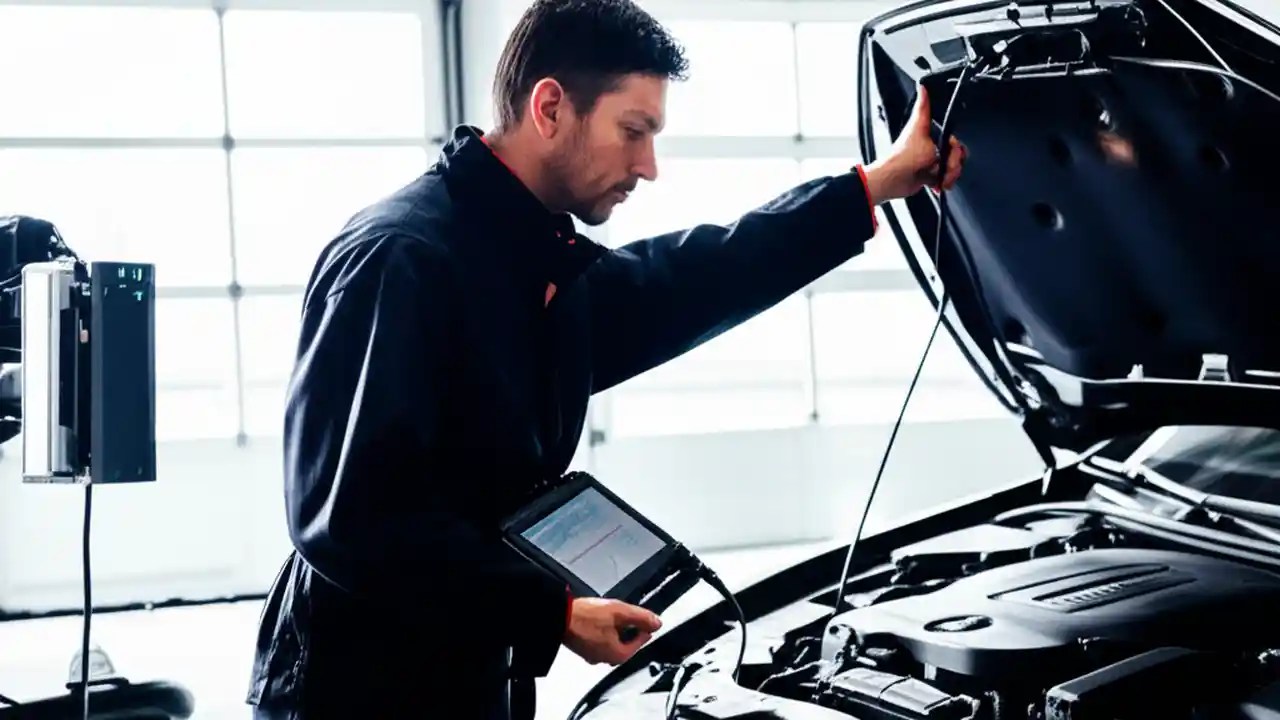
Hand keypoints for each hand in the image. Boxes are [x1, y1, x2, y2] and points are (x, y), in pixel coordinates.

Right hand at [563, 597, 661, 664]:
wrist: (558, 617)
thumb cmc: (585, 617)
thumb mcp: (620, 612)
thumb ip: (641, 617)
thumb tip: (657, 622)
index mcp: (617, 655)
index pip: (639, 643)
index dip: (645, 630)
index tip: (648, 622)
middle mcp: (604, 659)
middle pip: (625, 645)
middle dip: (630, 631)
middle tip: (633, 618)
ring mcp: (591, 654)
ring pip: (611, 643)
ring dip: (616, 630)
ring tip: (615, 615)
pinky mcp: (581, 647)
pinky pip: (599, 641)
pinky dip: (603, 631)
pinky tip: (600, 619)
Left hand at [862, 85, 966, 204]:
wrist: (896, 180)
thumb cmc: (905, 156)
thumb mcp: (919, 128)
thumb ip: (923, 108)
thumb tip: (922, 87)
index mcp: (931, 136)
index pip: (955, 141)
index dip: (956, 148)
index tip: (951, 151)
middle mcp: (933, 149)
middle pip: (956, 157)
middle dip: (953, 165)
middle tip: (944, 167)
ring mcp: (933, 163)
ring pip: (953, 169)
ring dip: (949, 175)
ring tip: (939, 177)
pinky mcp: (931, 176)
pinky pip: (946, 179)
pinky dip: (944, 183)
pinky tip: (938, 184)